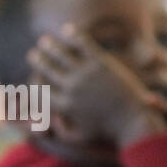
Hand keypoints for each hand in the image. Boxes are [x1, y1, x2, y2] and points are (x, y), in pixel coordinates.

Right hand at [27, 24, 166, 147]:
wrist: (133, 120)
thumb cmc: (108, 130)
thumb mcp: (82, 137)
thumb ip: (63, 132)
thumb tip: (52, 119)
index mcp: (65, 106)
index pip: (40, 91)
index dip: (33, 82)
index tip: (32, 77)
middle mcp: (71, 88)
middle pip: (47, 69)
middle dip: (37, 60)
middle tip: (33, 54)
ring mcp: (85, 74)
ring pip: (60, 54)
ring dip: (49, 46)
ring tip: (44, 41)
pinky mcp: (100, 64)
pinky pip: (83, 44)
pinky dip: (73, 35)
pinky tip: (66, 29)